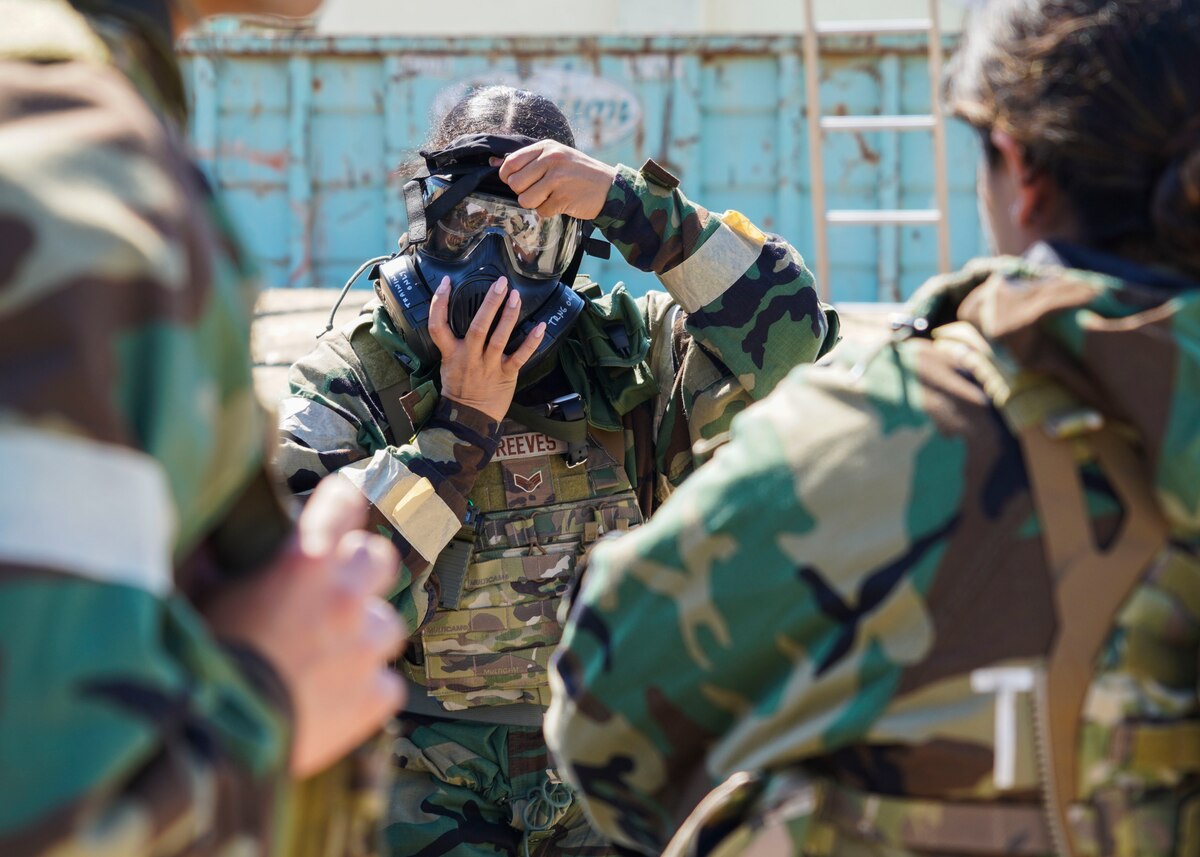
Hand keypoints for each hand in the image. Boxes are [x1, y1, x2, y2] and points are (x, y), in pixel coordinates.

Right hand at [204, 477, 406, 777]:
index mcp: (305, 562)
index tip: (349, 496)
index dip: (346, 498)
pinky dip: (366, 689)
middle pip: (381, 558)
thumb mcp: (203, 595)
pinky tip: (333, 697)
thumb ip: (217, 560)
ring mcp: (365, 647)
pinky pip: (386, 683)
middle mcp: (345, 597)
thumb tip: (205, 531)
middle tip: (336, 589)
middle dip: (362, 570)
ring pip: (387, 624)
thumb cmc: (202, 660)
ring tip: (327, 656)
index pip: (344, 502)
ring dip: (364, 636)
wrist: (216, 738)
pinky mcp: (375, 696)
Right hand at [429, 275, 545, 421]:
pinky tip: (540, 326)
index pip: (438, 325)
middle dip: (490, 303)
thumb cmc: (459, 389)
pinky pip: (520, 356)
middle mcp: (470, 357)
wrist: (468, 418)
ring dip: (509, 316)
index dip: (439, 303)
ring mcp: (489, 365)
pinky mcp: (506, 374)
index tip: (446, 283)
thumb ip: (453, 343)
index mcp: (451, 353)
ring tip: (516, 296)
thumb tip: (458, 315)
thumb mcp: (447, 364)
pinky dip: (531, 342)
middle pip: (478, 326)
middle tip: (500, 284)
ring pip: (499, 337)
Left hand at [493, 141, 616, 219]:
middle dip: (523, 192)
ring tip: (550, 197)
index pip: (510, 163)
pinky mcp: (563, 198)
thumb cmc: (579, 173)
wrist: (610, 187)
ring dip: (536, 203)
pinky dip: (550, 211)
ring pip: (525, 200)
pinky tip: (562, 203)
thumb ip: (527, 160)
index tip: (520, 182)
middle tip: (540, 191)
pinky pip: (542, 211)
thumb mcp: (555, 157)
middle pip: (515, 184)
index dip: (508, 177)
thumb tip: (493, 163)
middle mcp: (551, 159)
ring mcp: (557, 179)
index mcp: (546, 147)